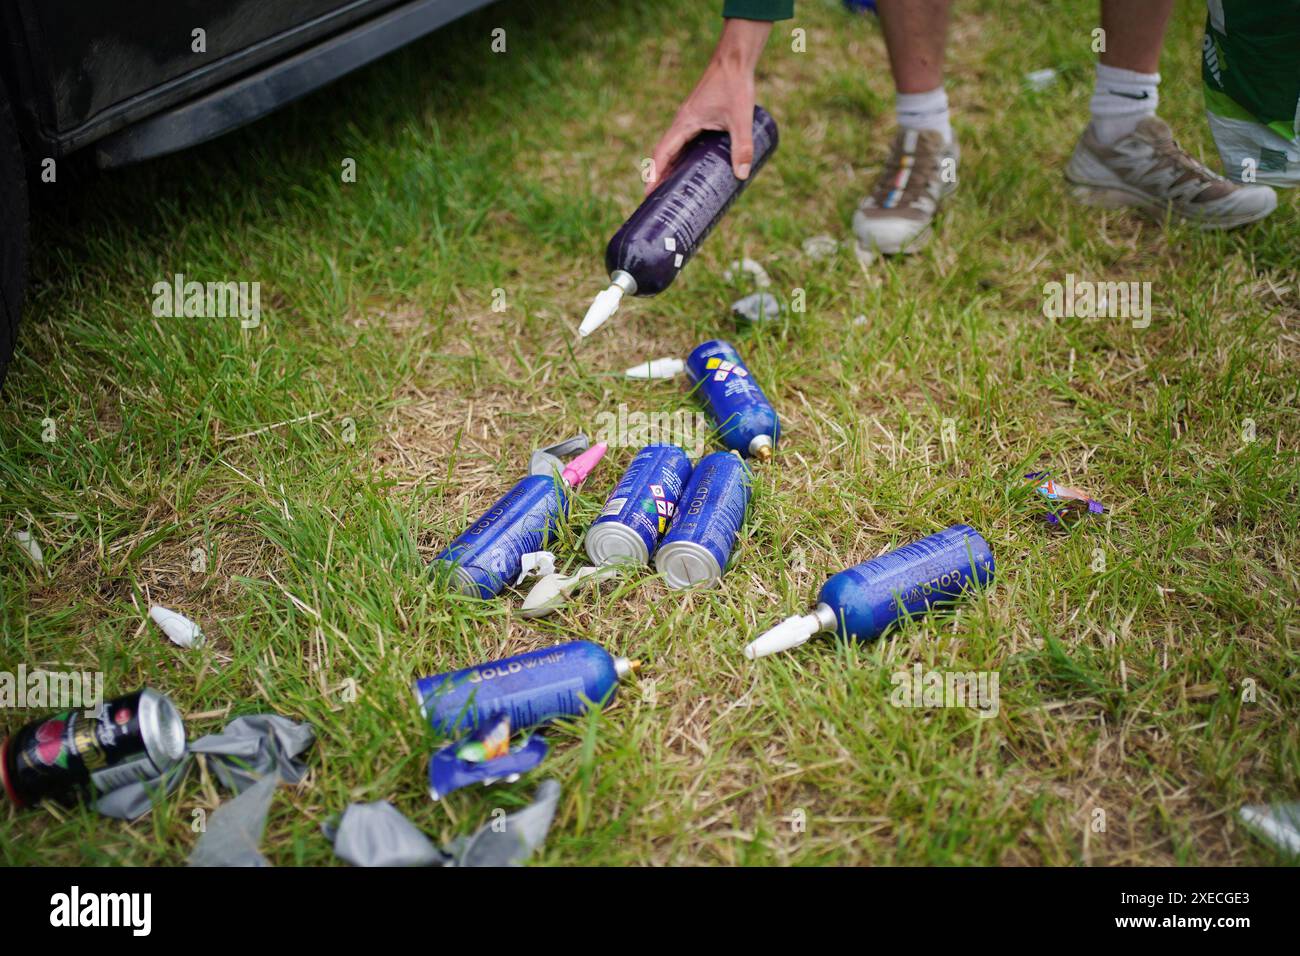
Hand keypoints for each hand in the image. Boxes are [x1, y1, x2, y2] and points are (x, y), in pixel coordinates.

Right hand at [644, 18, 771, 195]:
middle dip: (660, 176)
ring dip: (670, 168)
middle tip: (656, 200)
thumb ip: (743, 146)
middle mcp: (682, 122)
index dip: (656, 173)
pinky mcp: (698, 119)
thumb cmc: (734, 86)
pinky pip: (684, 143)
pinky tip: (689, 169)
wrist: (734, 61)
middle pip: (665, 154)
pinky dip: (682, 158)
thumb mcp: (740, 119)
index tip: (649, 192)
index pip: (663, 152)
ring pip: (674, 149)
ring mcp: (689, 120)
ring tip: (670, 190)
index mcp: (685, 123)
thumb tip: (742, 175)